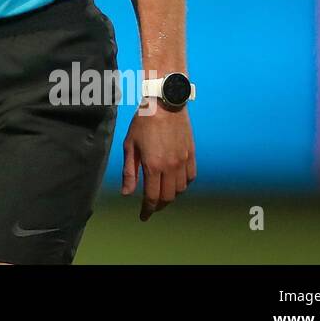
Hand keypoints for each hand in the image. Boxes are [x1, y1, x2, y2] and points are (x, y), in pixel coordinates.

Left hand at [121, 101, 194, 220]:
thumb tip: (127, 193)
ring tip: (162, 194)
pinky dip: (183, 184)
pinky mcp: (191, 154)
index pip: (152, 197)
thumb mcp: (130, 146)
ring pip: (181, 189)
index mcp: (153, 166)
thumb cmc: (143, 123)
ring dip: (171, 196)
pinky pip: (191, 177)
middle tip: (152, 207)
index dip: (148, 210)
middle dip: (159, 205)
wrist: (165, 104)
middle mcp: (171, 167)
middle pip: (167, 197)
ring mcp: (183, 161)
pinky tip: (175, 183)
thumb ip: (129, 172)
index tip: (143, 216)